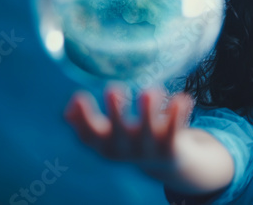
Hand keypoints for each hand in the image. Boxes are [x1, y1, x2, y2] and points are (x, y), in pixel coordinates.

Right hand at [63, 84, 193, 175]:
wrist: (165, 164)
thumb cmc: (129, 139)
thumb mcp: (106, 133)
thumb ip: (87, 121)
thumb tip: (71, 104)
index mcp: (105, 146)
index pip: (89, 135)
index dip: (82, 118)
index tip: (80, 96)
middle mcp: (125, 150)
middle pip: (120, 133)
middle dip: (116, 112)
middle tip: (112, 88)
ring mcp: (148, 151)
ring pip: (149, 131)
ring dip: (149, 111)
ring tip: (150, 90)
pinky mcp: (171, 149)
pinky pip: (174, 132)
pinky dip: (178, 115)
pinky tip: (182, 98)